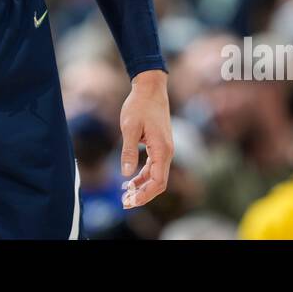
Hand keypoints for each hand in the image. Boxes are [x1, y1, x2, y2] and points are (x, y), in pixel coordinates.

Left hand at [119, 69, 172, 208]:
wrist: (150, 88)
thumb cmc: (139, 105)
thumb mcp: (129, 128)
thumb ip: (128, 151)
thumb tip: (126, 174)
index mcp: (162, 150)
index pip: (158, 182)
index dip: (145, 195)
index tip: (129, 201)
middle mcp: (167, 152)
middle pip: (159, 183)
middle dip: (143, 195)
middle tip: (125, 202)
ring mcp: (165, 149)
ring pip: (156, 176)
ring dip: (142, 187)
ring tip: (125, 194)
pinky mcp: (159, 145)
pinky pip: (154, 167)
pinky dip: (143, 176)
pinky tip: (130, 180)